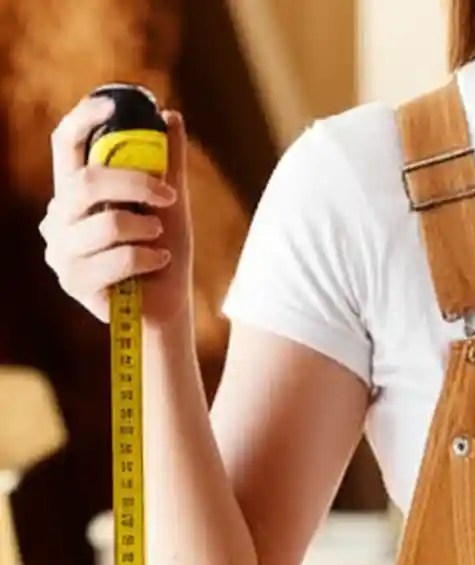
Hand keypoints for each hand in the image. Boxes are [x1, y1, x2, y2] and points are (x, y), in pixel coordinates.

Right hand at [39, 94, 194, 326]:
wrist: (167, 305)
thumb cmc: (163, 252)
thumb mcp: (170, 205)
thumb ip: (167, 164)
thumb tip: (171, 116)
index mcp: (75, 192)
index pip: (65, 146)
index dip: (83, 119)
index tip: (112, 102)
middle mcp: (58, 218)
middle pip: (87, 181)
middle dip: (136, 184)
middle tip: (168, 197)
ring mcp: (60, 251)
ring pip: (107, 223)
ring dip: (147, 230)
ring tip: (158, 242)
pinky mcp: (73, 282)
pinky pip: (118, 258)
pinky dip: (149, 258)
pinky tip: (157, 263)